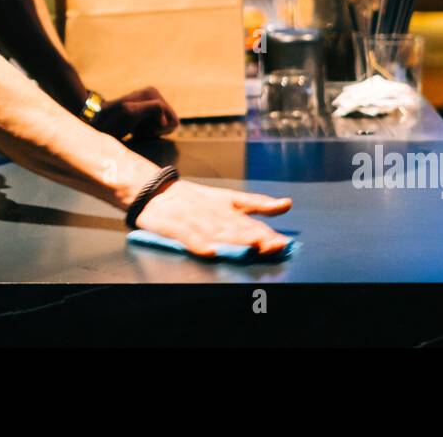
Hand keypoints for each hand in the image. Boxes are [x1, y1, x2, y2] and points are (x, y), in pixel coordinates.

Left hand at [92, 86, 178, 139]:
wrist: (94, 122)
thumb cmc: (111, 120)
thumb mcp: (130, 112)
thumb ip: (153, 108)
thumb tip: (165, 117)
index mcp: (152, 93)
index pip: (173, 121)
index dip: (159, 130)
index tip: (142, 129)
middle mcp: (152, 95)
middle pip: (169, 123)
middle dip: (155, 130)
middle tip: (137, 130)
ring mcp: (149, 103)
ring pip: (162, 126)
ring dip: (150, 131)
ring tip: (134, 130)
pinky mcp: (145, 112)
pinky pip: (155, 127)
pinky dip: (146, 132)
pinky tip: (133, 130)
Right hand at [134, 179, 292, 257]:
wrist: (154, 190)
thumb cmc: (195, 199)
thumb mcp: (228, 197)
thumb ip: (257, 203)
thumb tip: (288, 204)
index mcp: (226, 203)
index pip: (249, 218)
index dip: (265, 231)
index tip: (282, 243)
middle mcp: (212, 210)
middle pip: (236, 226)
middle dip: (256, 236)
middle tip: (273, 246)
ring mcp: (193, 217)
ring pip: (216, 230)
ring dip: (234, 239)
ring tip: (251, 247)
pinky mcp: (173, 225)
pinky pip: (186, 236)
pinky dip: (198, 244)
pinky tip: (209, 252)